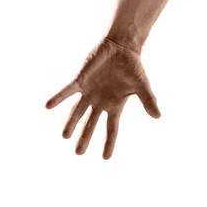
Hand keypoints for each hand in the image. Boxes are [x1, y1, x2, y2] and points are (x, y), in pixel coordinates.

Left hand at [45, 37, 160, 157]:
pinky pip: (67, 92)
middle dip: (84, 138)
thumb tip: (158, 116)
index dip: (108, 143)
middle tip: (78, 153)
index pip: (111, 129)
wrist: (122, 48)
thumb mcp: (142, 86)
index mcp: (115, 106)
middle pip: (91, 124)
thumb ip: (148, 101)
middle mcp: (100, 102)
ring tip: (65, 137)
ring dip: (71, 123)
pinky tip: (48, 105)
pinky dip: (58, 98)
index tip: (105, 158)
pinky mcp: (80, 81)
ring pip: (77, 112)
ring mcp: (89, 93)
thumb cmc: (133, 67)